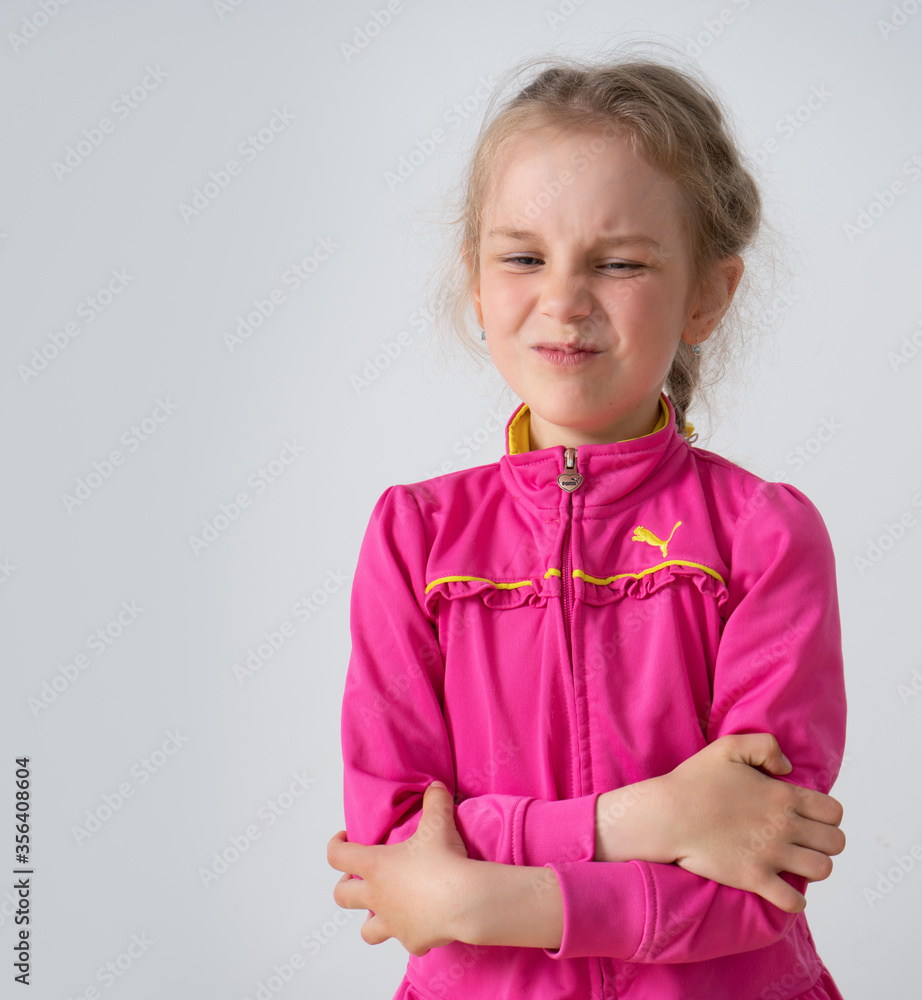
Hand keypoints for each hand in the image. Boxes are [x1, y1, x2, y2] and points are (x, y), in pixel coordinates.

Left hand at [327, 781, 471, 956]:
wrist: (464, 901)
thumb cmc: (444, 862)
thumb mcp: (439, 823)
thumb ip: (435, 801)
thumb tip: (436, 786)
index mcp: (375, 867)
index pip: (337, 856)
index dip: (336, 845)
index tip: (345, 838)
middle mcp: (377, 897)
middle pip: (342, 896)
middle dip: (345, 885)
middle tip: (358, 876)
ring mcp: (392, 923)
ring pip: (366, 930)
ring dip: (371, 919)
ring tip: (385, 908)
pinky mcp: (412, 941)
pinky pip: (407, 940)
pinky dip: (412, 933)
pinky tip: (424, 924)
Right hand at [659, 733, 845, 912]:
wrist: (667, 815)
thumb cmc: (694, 780)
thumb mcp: (729, 747)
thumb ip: (766, 747)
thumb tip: (788, 768)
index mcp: (783, 796)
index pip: (834, 812)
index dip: (827, 815)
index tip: (808, 817)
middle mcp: (784, 827)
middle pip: (836, 843)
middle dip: (825, 841)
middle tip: (803, 840)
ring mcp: (771, 855)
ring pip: (823, 870)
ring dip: (813, 867)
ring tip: (794, 861)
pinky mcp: (754, 878)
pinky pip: (793, 901)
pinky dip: (794, 900)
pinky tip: (781, 887)